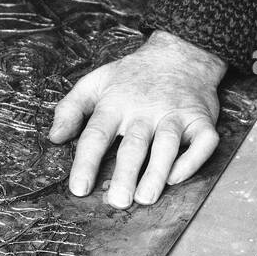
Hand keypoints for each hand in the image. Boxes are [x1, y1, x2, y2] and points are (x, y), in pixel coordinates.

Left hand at [48, 30, 226, 208]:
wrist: (179, 53)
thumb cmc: (133, 75)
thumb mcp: (95, 82)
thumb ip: (71, 108)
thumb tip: (54, 137)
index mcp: (116, 103)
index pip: (96, 134)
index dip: (86, 162)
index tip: (79, 189)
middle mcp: (145, 110)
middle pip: (134, 144)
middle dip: (125, 174)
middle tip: (117, 201)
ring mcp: (175, 114)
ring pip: (168, 144)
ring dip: (157, 172)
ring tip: (146, 197)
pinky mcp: (201, 119)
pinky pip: (202, 142)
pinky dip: (192, 160)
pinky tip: (176, 178)